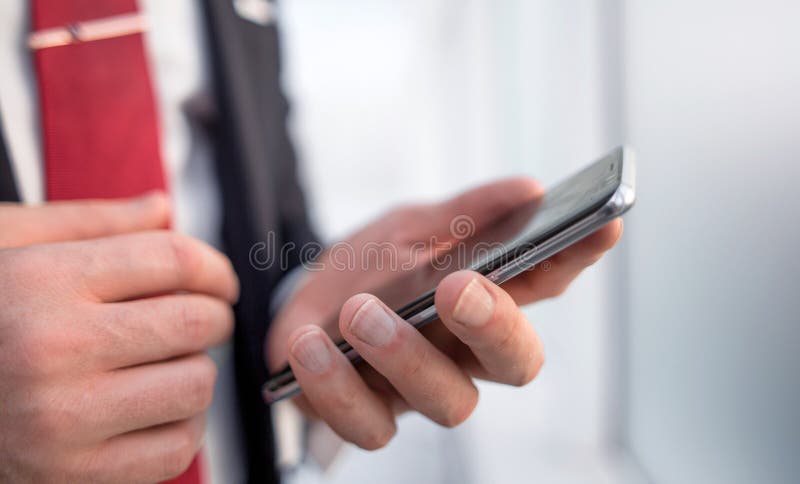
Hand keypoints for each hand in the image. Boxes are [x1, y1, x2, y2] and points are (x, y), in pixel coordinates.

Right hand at [0, 194, 239, 482]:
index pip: (173, 260)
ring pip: (195, 386)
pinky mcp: (69, 475)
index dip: (214, 267)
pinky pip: (175, 449)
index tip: (219, 280)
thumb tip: (162, 208)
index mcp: (42, 281)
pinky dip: (182, 426)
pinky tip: (153, 408)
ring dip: (197, 371)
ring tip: (167, 364)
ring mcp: (61, 419)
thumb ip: (90, 222)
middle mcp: (52, 349)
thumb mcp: (7, 247)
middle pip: (196, 322)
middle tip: (201, 318)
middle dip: (214, 316)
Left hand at [267, 178, 621, 448]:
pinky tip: (310, 346)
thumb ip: (466, 215)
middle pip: (513, 362)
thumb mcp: (411, 226)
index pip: (545, 282)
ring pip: (446, 401)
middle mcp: (464, 353)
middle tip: (461, 288)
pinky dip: (336, 387)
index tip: (604, 223)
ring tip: (362, 312)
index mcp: (484, 302)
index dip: (578, 258)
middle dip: (495, 326)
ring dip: (404, 355)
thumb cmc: (370, 265)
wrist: (303, 299)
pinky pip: (364, 424)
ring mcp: (417, 390)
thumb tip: (530, 191)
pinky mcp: (365, 414)